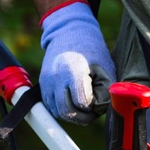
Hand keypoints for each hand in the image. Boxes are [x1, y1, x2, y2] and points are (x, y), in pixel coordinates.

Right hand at [38, 0, 113, 123]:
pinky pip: (52, 108)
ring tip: (84, 105)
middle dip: (83, 116)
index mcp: (72, 70)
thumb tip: (96, 110)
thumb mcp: (106, 69)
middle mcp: (55, 77)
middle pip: (67, 112)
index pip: (82, 103)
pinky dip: (63, 110)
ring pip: (58, 113)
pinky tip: (74, 102)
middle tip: (93, 109)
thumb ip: (105, 92)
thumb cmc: (92, 51)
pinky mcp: (42, 86)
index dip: (93, 107)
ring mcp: (46, 82)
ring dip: (73, 115)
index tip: (98, 99)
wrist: (68, 32)